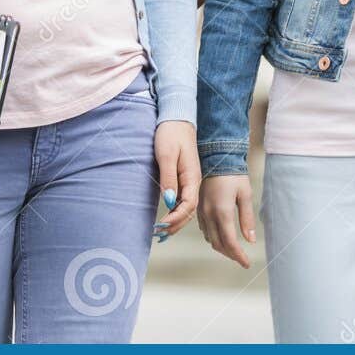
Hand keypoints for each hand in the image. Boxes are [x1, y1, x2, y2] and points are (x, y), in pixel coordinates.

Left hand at [152, 120, 199, 242]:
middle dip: (176, 224)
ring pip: (186, 207)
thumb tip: (170, 201)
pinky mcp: (184, 178)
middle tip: (160, 235)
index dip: (176, 218)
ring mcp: (190, 180)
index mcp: (193, 177)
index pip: (188, 205)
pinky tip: (168, 218)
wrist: (176, 119)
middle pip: (189, 210)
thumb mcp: (167, 154)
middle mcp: (194, 181)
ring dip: (176, 221)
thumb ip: (169, 177)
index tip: (162, 226)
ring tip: (162, 232)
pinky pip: (183, 200)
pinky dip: (176, 212)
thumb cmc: (171, 134)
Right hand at [197, 173, 256, 267]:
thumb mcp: (246, 195)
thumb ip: (247, 219)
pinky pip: (204, 229)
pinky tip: (221, 235)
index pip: (230, 242)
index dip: (239, 256)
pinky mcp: (198, 208)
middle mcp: (209, 214)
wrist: (216, 158)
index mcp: (222, 212)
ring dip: (221, 247)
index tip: (247, 263)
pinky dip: (213, 237)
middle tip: (242, 258)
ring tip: (233, 249)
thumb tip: (250, 240)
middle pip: (218, 244)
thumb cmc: (234, 175)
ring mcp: (201, 211)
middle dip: (230, 254)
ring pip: (209, 238)